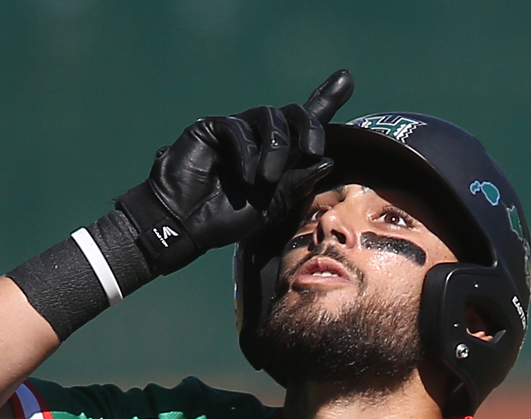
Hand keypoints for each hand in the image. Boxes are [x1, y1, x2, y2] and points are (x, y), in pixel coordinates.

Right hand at [117, 70, 354, 274]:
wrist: (184, 226)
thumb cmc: (226, 219)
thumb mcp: (272, 205)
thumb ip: (298, 183)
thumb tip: (328, 161)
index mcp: (278, 155)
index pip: (304, 122)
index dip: (325, 99)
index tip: (346, 79)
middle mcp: (258, 137)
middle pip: (293, 113)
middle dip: (309, 128)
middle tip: (314, 151)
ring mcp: (235, 130)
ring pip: (269, 116)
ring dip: (277, 147)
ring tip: (267, 178)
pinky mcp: (211, 128)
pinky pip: (237, 127)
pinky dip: (247, 151)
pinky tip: (247, 176)